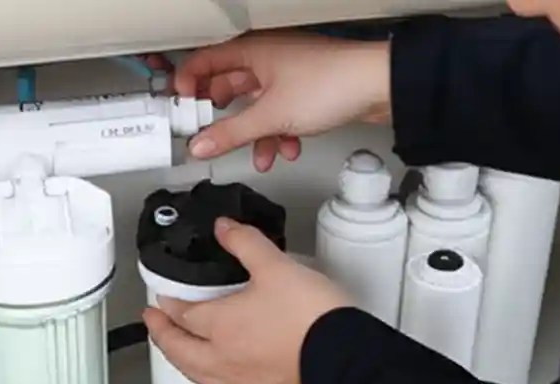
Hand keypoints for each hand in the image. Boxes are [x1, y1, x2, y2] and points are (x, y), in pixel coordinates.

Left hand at [143, 218, 351, 383]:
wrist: (343, 358)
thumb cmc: (311, 319)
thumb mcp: (276, 267)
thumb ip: (245, 243)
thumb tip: (225, 229)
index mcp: (220, 326)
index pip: (182, 316)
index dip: (168, 305)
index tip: (162, 298)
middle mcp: (223, 358)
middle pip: (179, 351)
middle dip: (162, 336)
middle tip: (154, 324)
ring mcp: (241, 380)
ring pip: (197, 374)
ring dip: (182, 360)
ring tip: (179, 351)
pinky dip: (209, 376)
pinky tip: (218, 371)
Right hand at [168, 32, 391, 171]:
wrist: (378, 87)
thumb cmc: (331, 82)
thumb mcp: (270, 116)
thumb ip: (230, 134)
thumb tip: (199, 145)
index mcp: (251, 51)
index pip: (204, 62)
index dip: (187, 83)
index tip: (181, 108)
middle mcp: (267, 58)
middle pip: (229, 87)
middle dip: (224, 118)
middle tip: (213, 137)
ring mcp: (286, 74)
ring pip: (257, 106)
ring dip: (256, 134)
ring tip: (260, 155)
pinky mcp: (305, 90)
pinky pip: (279, 113)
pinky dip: (279, 132)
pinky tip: (287, 149)